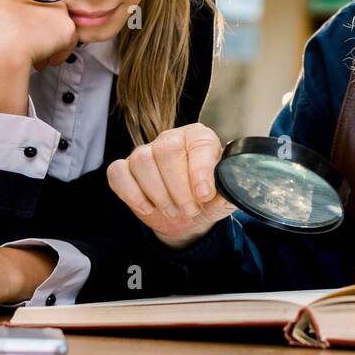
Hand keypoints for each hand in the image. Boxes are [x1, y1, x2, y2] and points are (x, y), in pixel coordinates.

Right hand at [0, 0, 78, 115]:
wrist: (1, 46)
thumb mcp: (2, 14)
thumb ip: (19, 13)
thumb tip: (29, 26)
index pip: (38, 3)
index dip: (35, 21)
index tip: (27, 33)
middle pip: (51, 14)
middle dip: (44, 33)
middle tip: (33, 46)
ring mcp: (58, 8)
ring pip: (61, 28)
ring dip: (52, 44)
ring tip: (38, 56)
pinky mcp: (68, 25)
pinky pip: (71, 42)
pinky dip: (60, 54)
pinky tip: (47, 60)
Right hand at [107, 123, 236, 248]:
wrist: (188, 216)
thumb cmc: (208, 199)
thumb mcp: (226, 196)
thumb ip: (232, 187)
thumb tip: (235, 184)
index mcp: (199, 137)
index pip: (197, 144)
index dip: (200, 171)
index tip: (204, 195)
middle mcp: (171, 138)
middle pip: (167, 151)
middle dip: (179, 188)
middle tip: (190, 209)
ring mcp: (145, 151)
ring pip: (142, 162)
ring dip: (158, 194)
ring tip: (173, 210)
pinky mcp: (125, 168)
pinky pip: (118, 173)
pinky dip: (132, 194)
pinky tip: (149, 207)